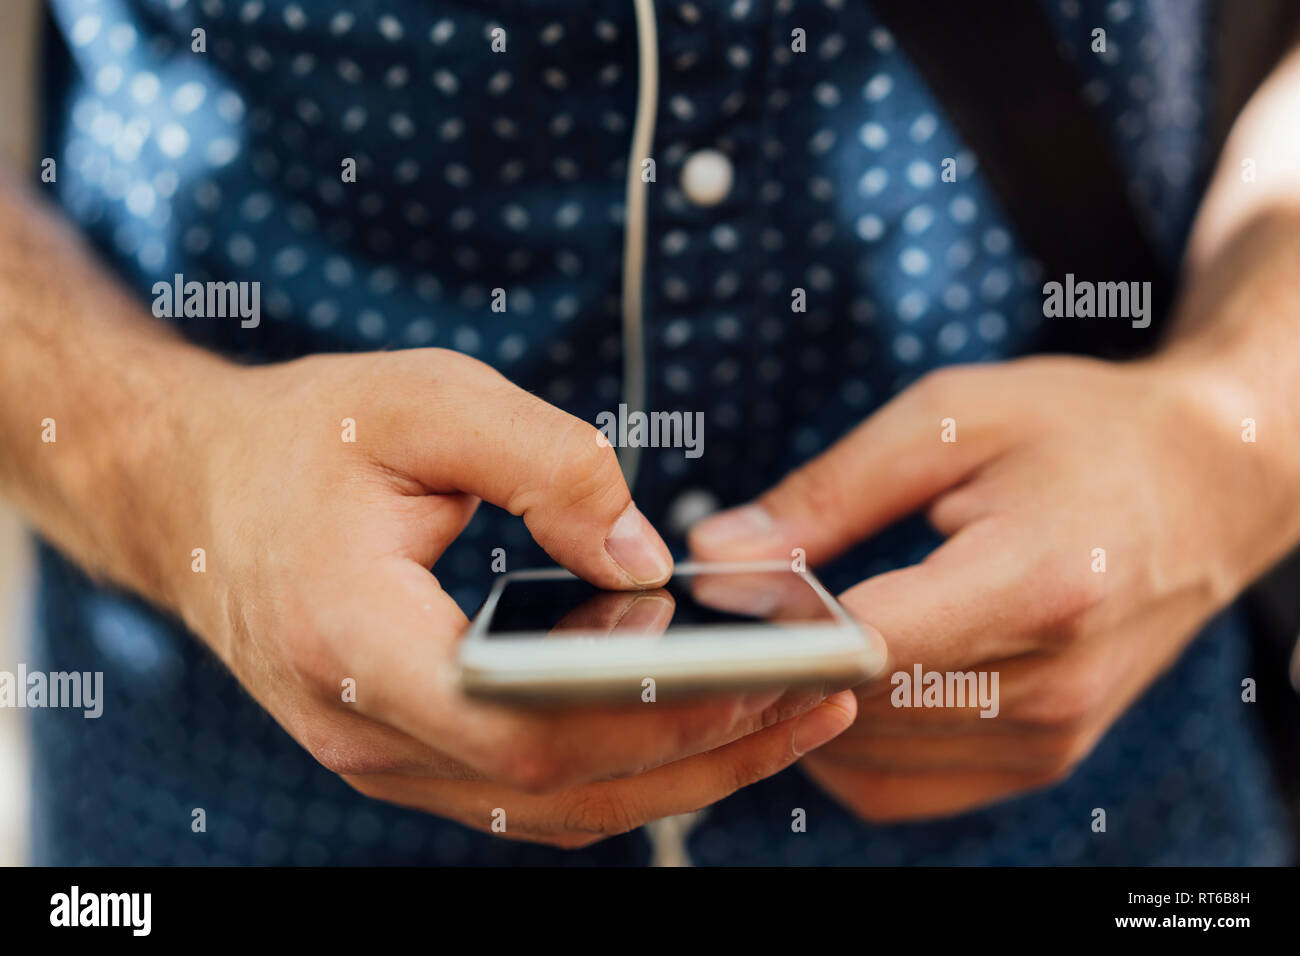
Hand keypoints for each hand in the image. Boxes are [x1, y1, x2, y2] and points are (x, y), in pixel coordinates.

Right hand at [163, 348, 852, 845]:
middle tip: (824, 700)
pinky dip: (621, 770)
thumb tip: (645, 562)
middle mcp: (365, 731)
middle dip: (710, 752)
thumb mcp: (425, 400)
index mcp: (357, 643)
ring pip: (553, 806)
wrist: (198, 492)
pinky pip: (527, 791)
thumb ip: (545, 466)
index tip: (774, 680)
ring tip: (787, 718)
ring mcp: (380, 758)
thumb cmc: (307, 437)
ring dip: (678, 773)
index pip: (530, 727)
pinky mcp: (403, 751)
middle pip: (562, 787)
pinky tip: (693, 723)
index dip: (663, 717)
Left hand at [689, 355, 1296, 820]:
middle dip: (777, 659)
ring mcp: (1054, 734)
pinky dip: (848, 742)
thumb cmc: (1080, 434)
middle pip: (858, 704)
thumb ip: (828, 494)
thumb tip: (717, 556)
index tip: (725, 593)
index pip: (869, 644)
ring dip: (808, 702)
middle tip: (741, 601)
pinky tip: (839, 679)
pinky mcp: (1042, 758)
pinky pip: (899, 785)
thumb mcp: (951, 418)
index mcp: (1042, 581)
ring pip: (866, 752)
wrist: (1205, 484)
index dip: (777, 626)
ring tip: (792, 629)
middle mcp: (1055, 680)